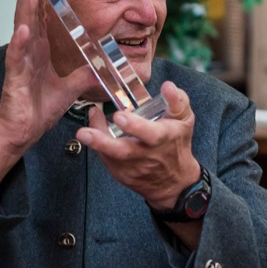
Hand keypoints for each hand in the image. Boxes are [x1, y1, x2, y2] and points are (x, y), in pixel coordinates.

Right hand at [0, 0, 93, 185]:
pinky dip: (20, 42)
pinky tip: (23, 29)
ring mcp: (19, 63)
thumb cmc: (38, 109)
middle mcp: (28, 53)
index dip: (44, 0)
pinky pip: (16, 57)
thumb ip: (84, 74)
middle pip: (29, 17)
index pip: (42, 20)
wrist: (22, 132)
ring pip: (21, 30)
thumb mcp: (70, 89)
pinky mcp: (14, 78)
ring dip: (24, 10)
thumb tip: (103, 66)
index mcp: (39, 52)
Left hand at [76, 81, 200, 208]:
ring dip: (96, 144)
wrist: (174, 181)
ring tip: (82, 133)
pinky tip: (91, 135)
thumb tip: (168, 86)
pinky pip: (108, 161)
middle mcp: (147, 155)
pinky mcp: (123, 176)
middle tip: (85, 132)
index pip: (151, 133)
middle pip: (124, 151)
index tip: (119, 115)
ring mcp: (134, 168)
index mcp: (163, 138)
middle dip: (104, 142)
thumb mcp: (184, 119)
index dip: (136, 126)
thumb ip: (177, 101)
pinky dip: (98, 148)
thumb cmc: (177, 143)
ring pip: (111, 157)